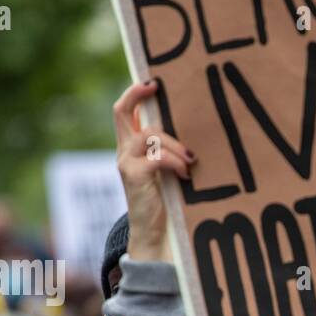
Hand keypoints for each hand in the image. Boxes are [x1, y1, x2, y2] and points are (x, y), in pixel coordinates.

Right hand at [112, 80, 195, 262]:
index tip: (152, 82)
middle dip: (137, 95)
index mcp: (130, 147)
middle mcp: (123, 151)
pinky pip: (156, 158)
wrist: (153, 233)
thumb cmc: (164, 200)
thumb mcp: (166, 170)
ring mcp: (126, 163)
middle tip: (158, 88)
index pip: (123, 112)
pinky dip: (174, 162)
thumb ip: (169, 151)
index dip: (133, 93)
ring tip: (190, 160)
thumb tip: (194, 131)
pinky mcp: (134, 176)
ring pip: (148, 135)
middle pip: (122, 113)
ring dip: (174, 144)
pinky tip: (185, 174)